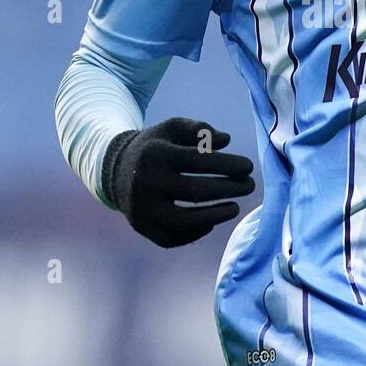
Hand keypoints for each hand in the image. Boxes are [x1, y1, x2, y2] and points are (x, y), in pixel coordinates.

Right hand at [101, 117, 254, 247]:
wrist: (115, 171)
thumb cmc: (154, 147)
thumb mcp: (172, 128)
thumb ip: (199, 129)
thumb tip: (226, 140)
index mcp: (155, 155)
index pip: (200, 161)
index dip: (229, 165)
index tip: (249, 167)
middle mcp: (146, 183)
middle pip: (196, 192)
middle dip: (229, 189)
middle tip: (249, 186)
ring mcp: (142, 209)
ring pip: (185, 220)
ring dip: (217, 215)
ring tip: (235, 207)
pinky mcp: (142, 228)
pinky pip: (173, 237)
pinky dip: (195, 232)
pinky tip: (211, 221)